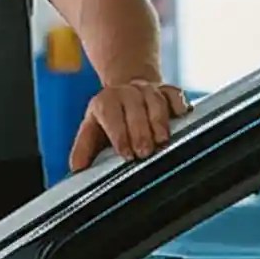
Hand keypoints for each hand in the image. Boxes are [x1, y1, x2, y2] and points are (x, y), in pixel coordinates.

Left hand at [69, 80, 190, 171]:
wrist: (126, 92)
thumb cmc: (110, 118)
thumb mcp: (92, 129)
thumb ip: (83, 148)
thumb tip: (76, 168)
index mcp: (105, 102)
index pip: (110, 115)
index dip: (119, 134)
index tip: (125, 154)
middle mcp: (126, 92)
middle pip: (134, 107)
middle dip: (140, 131)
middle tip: (144, 152)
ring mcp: (148, 89)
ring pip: (155, 100)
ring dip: (159, 120)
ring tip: (162, 140)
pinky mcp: (167, 91)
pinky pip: (175, 94)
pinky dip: (179, 103)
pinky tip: (183, 114)